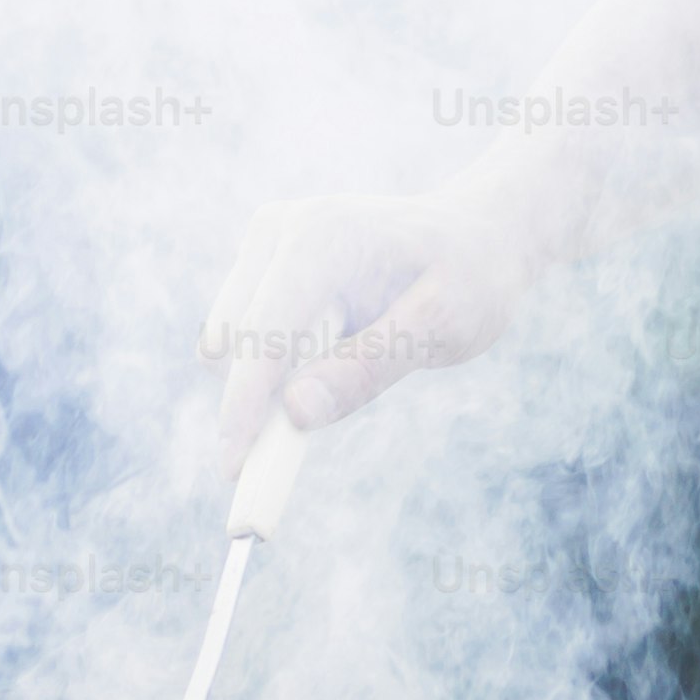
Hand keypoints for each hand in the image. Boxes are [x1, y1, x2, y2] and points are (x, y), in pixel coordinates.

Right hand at [197, 188, 538, 474]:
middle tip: (293, 451)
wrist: (474, 236)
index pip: (263, 333)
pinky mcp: (261, 261)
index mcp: (324, 237)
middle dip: (252, 401)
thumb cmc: (469, 278)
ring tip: (344, 373)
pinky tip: (331, 352)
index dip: (245, 405)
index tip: (235, 470)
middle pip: (229, 342)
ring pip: (225, 342)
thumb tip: (295, 413)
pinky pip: (240, 335)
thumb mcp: (442, 326)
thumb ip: (369, 368)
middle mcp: (281, 229)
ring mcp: (265, 241)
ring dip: (264, 382)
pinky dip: (269, 367)